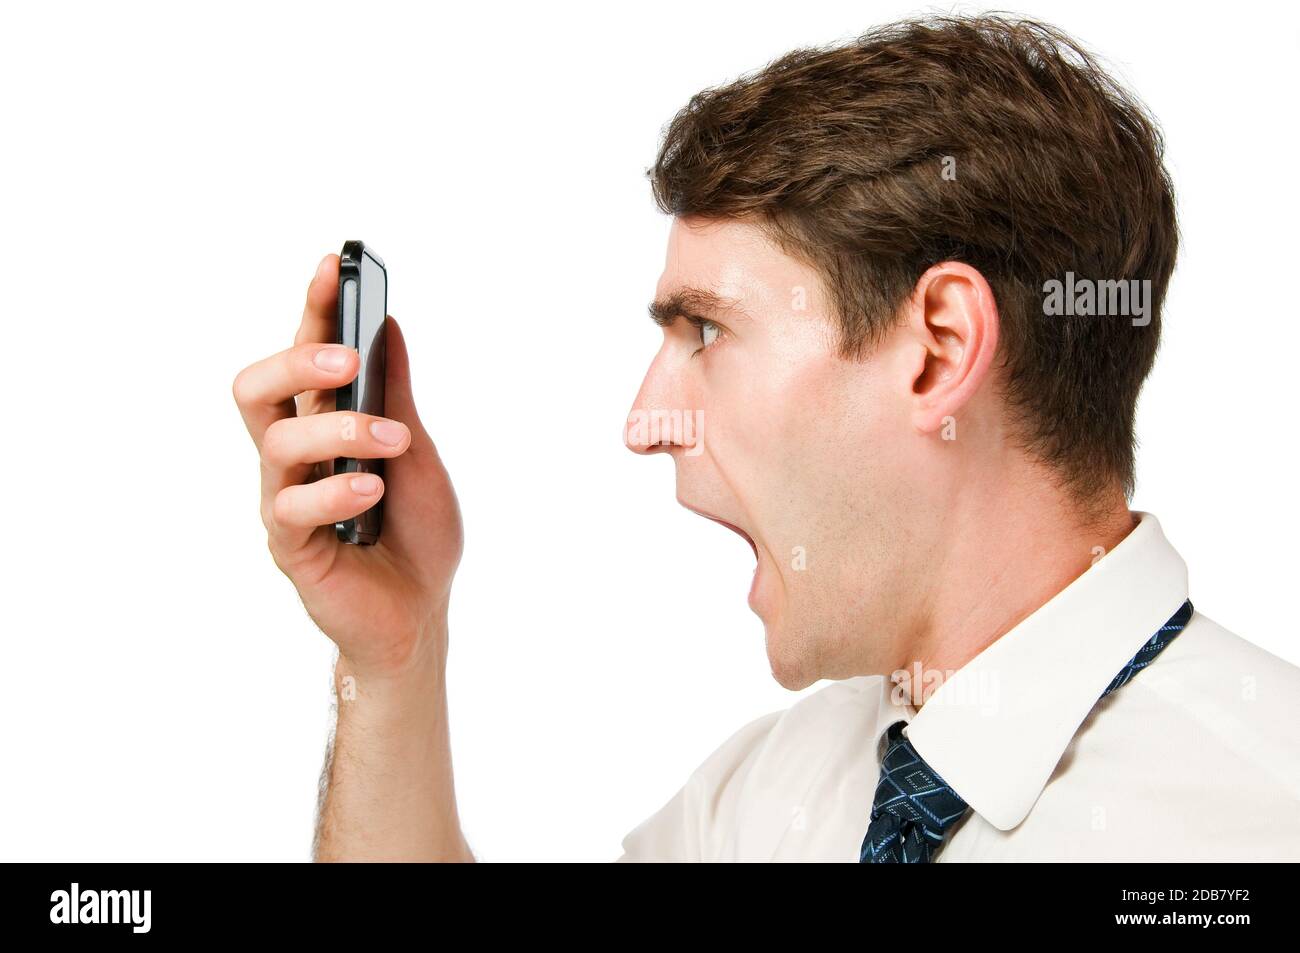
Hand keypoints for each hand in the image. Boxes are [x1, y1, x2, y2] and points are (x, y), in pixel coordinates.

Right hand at [233, 254, 462, 677]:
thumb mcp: (418, 453)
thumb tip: (389, 322)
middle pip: (257, 386)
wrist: (423, 611)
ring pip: (275, 439)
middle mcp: (295, 454)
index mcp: (325, 423)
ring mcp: (285, 496)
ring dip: (338, 429)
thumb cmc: (418, 533)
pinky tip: (373, 491)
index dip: (313, 308)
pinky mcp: (289, 544)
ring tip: (390, 438)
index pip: (306, 355)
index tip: (333, 264)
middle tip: (348, 358)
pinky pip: (291, 505)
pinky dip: (336, 490)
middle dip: (296, 357)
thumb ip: (397, 395)